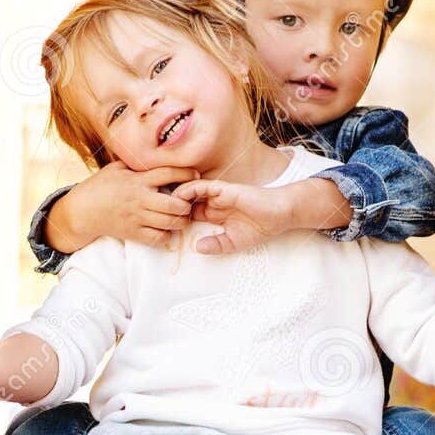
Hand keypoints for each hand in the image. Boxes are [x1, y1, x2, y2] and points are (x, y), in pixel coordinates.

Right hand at [46, 162, 198, 251]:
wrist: (82, 211)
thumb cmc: (100, 186)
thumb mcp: (116, 168)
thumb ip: (136, 164)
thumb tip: (154, 152)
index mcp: (137, 180)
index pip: (168, 174)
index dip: (186, 174)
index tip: (196, 175)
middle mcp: (140, 199)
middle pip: (174, 204)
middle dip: (187, 205)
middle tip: (188, 203)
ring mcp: (137, 218)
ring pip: (170, 223)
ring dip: (180, 221)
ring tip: (181, 217)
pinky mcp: (133, 233)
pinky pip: (158, 238)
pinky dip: (168, 236)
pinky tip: (168, 230)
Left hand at [173, 178, 289, 254]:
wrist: (278, 214)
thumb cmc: (260, 228)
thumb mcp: (233, 243)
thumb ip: (215, 245)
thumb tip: (196, 248)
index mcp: (215, 215)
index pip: (190, 214)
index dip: (177, 219)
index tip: (164, 227)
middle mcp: (213, 203)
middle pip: (186, 202)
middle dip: (171, 207)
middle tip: (157, 214)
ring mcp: (216, 195)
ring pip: (189, 192)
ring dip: (175, 197)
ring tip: (163, 205)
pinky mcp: (222, 188)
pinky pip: (200, 186)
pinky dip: (187, 190)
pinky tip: (178, 197)